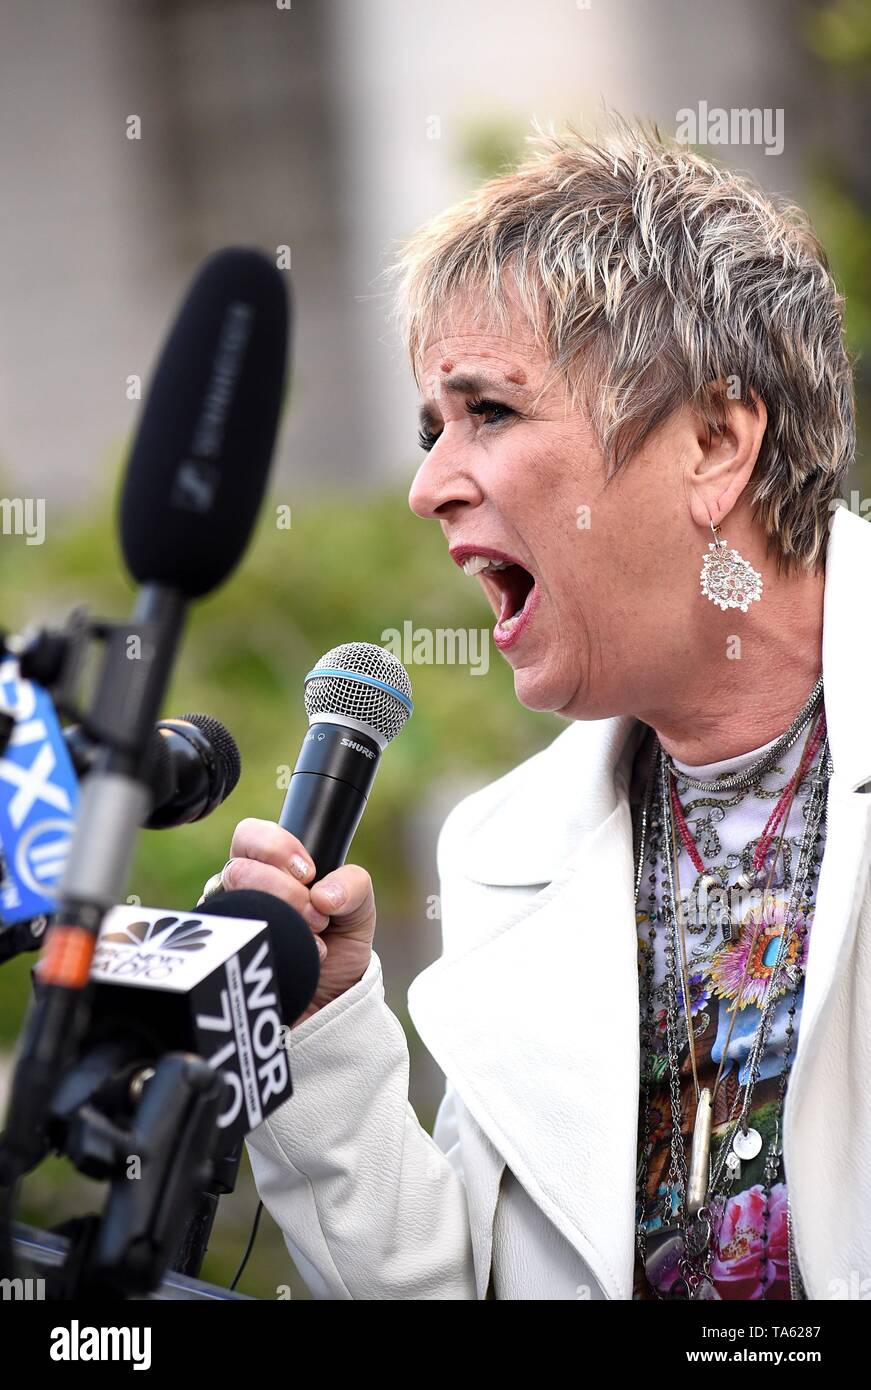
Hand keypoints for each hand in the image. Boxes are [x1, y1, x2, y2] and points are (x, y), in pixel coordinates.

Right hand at [220, 818, 375, 1023]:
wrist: (331, 1001)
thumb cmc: (339, 944)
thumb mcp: (359, 909)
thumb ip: (353, 884)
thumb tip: (324, 895)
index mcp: (270, 866)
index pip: (250, 834)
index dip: (276, 847)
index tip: (308, 872)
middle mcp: (242, 890)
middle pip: (239, 870)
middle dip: (285, 891)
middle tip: (316, 915)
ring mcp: (229, 923)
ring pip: (232, 902)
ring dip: (281, 917)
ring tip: (313, 937)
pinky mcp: (224, 955)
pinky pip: (231, 942)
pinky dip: (270, 947)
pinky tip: (296, 957)